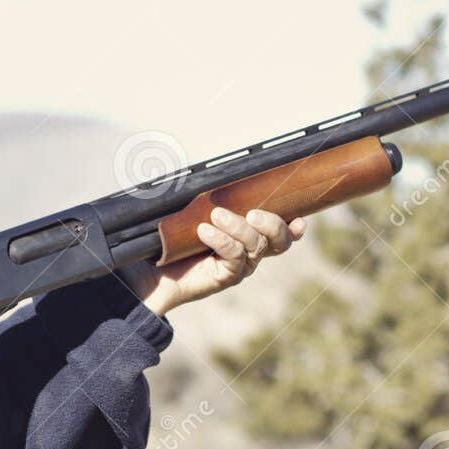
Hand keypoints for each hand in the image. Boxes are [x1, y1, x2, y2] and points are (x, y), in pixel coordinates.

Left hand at [119, 206, 304, 316]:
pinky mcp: (225, 277)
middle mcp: (249, 251)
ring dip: (239, 227)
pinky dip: (222, 240)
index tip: (299, 217)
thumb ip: (206, 196)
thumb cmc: (170, 239)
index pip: (280, 230)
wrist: (149, 272)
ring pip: (257, 246)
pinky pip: (235, 257)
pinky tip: (205, 231)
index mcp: (248, 234)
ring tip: (216, 216)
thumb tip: (207, 171)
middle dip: (273, 223)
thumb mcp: (189, 212)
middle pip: (279, 240)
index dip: (293, 224)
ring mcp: (239, 266)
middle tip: (253, 212)